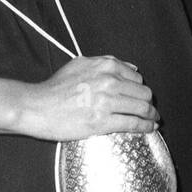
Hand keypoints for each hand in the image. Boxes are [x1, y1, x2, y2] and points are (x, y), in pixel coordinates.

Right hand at [20, 56, 157, 140]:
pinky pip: (131, 123)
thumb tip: (132, 69)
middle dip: (149, 102)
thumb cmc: (56, 87)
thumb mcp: (81, 64)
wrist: (37, 107)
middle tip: (151, 110)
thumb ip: (107, 63)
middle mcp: (109, 81)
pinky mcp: (101, 122)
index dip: (141, 89)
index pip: (137, 78)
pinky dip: (144, 126)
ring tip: (154, 120)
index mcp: (106, 66)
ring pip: (141, 108)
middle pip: (143, 92)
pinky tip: (149, 128)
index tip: (142, 97)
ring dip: (151, 115)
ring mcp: (106, 102)